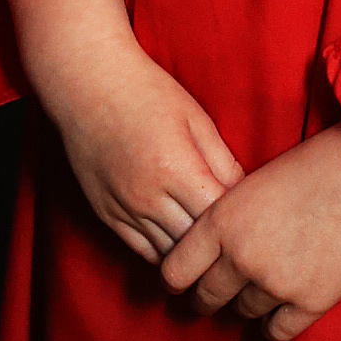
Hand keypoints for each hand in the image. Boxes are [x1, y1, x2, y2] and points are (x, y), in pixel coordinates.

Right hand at [44, 37, 244, 265]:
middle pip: (197, 241)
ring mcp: (124, 208)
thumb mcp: (196, 119)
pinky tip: (183, 245)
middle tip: (239, 238)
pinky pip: (142, 251)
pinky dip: (166, 254)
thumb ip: (223, 161)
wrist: (88, 85)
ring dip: (194, 252)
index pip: (220, 216)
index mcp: (177, 169)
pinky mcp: (105, 214)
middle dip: (220, 241)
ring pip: (170, 254)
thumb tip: (246, 195)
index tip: (253, 216)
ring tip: (214, 246)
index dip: (240, 219)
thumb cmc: (148, 94)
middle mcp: (148, 196)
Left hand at [160, 123, 340, 340]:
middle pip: (206, 298)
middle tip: (216, 295)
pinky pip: (276, 331)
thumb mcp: (250, 185)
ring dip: (247, 305)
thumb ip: (224, 221)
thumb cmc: (311, 171)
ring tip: (259, 292)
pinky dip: (273, 325)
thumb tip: (206, 253)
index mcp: (220, 223)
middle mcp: (240, 258)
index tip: (187, 281)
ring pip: (242, 313)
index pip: (175, 273)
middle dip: (209, 297)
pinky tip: (278, 313)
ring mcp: (275, 283)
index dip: (179, 280)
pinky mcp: (309, 302)